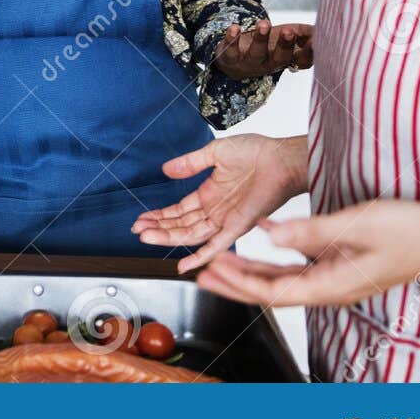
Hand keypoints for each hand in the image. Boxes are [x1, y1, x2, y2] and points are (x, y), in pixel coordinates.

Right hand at [131, 134, 307, 272]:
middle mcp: (216, 211)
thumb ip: (190, 163)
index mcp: (209, 194)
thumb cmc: (256, 152)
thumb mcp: (215, 153)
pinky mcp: (238, 227)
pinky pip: (216, 245)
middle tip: (138, 231)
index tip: (141, 220)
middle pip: (181, 225)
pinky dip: (200, 256)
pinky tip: (183, 265)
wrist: (281, 158)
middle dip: (158, 229)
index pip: (179, 210)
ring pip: (192, 235)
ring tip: (146, 238)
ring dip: (169, 238)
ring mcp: (226, 220)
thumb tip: (166, 169)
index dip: (159, 216)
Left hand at [194, 199, 419, 307]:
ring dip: (250, 273)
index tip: (212, 268)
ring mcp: (336, 280)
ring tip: (220, 264)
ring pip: (283, 281)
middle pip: (271, 291)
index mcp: (332, 285)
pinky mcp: (341, 268)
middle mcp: (330, 288)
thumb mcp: (356, 225)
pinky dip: (276, 260)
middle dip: (234, 283)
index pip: (272, 292)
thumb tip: (271, 234)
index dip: (238, 281)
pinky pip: (300, 268)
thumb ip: (311, 230)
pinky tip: (263, 245)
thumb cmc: (410, 232)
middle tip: (200, 273)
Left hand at [214, 20, 312, 78]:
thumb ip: (305, 33)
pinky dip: (231, 39)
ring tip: (264, 23)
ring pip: (256, 54)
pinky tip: (234, 28)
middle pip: (279, 58)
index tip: (314, 41)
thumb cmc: (265, 44)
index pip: (301, 61)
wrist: (232, 59)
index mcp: (285, 60)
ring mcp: (248, 63)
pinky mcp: (229, 58)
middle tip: (289, 31)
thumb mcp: (285, 37)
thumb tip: (323, 29)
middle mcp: (268, 65)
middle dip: (285, 45)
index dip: (308, 53)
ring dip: (260, 39)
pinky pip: (230, 51)